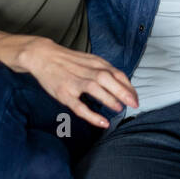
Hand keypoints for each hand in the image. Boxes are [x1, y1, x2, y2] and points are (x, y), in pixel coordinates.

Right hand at [16, 38, 138, 129]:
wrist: (44, 56)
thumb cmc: (70, 61)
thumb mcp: (91, 61)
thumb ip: (106, 71)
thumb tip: (123, 84)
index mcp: (96, 63)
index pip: (117, 74)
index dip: (129, 86)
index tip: (135, 98)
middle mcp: (88, 71)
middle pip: (109, 80)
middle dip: (124, 92)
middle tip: (134, 104)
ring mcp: (75, 82)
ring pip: (96, 90)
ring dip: (110, 100)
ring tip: (119, 109)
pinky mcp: (64, 94)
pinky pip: (79, 106)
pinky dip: (92, 115)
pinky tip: (102, 122)